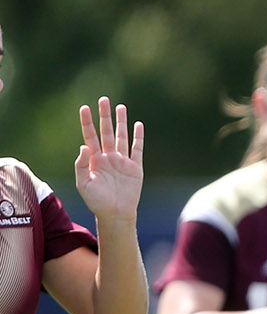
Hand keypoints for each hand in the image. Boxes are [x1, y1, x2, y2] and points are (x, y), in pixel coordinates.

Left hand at [73, 97, 143, 227]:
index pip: (89, 136)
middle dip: (104, 115)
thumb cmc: (96, 201)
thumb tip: (84, 147)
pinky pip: (137, 149)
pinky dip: (138, 137)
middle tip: (103, 100)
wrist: (115, 213)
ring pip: (121, 136)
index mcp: (94, 159)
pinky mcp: (135, 167)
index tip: (84, 108)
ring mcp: (122, 161)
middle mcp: (108, 157)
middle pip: (106, 131)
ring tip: (120, 107)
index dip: (87, 122)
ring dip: (121, 122)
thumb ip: (81, 165)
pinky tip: (138, 125)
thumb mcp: (83, 184)